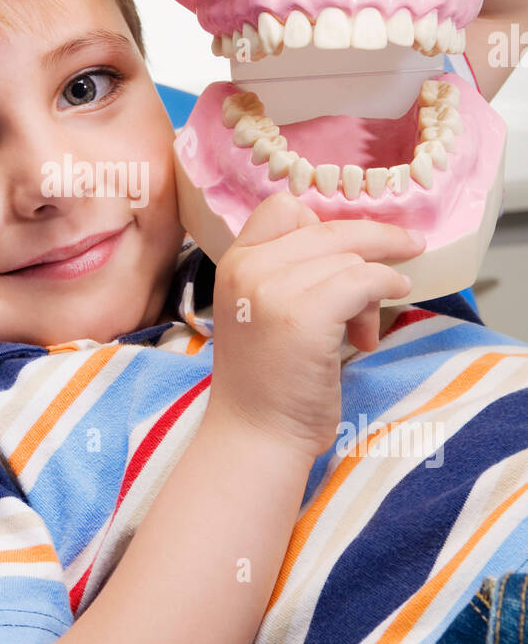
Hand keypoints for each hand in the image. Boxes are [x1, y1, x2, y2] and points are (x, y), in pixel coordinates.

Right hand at [208, 193, 424, 458]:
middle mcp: (248, 268)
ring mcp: (273, 290)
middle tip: (410, 247)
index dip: (324, 222)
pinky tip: (388, 307)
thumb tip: (357, 249)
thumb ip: (288, 273)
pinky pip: (364, 280)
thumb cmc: (267, 381)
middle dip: (376, 240)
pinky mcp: (304, 316)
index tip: (352, 245)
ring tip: (365, 328)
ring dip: (375, 284)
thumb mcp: (260, 309)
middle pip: (328, 227)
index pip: (284, 208)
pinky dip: (387, 287)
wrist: (255, 435)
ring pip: (351, 256)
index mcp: (234, 262)